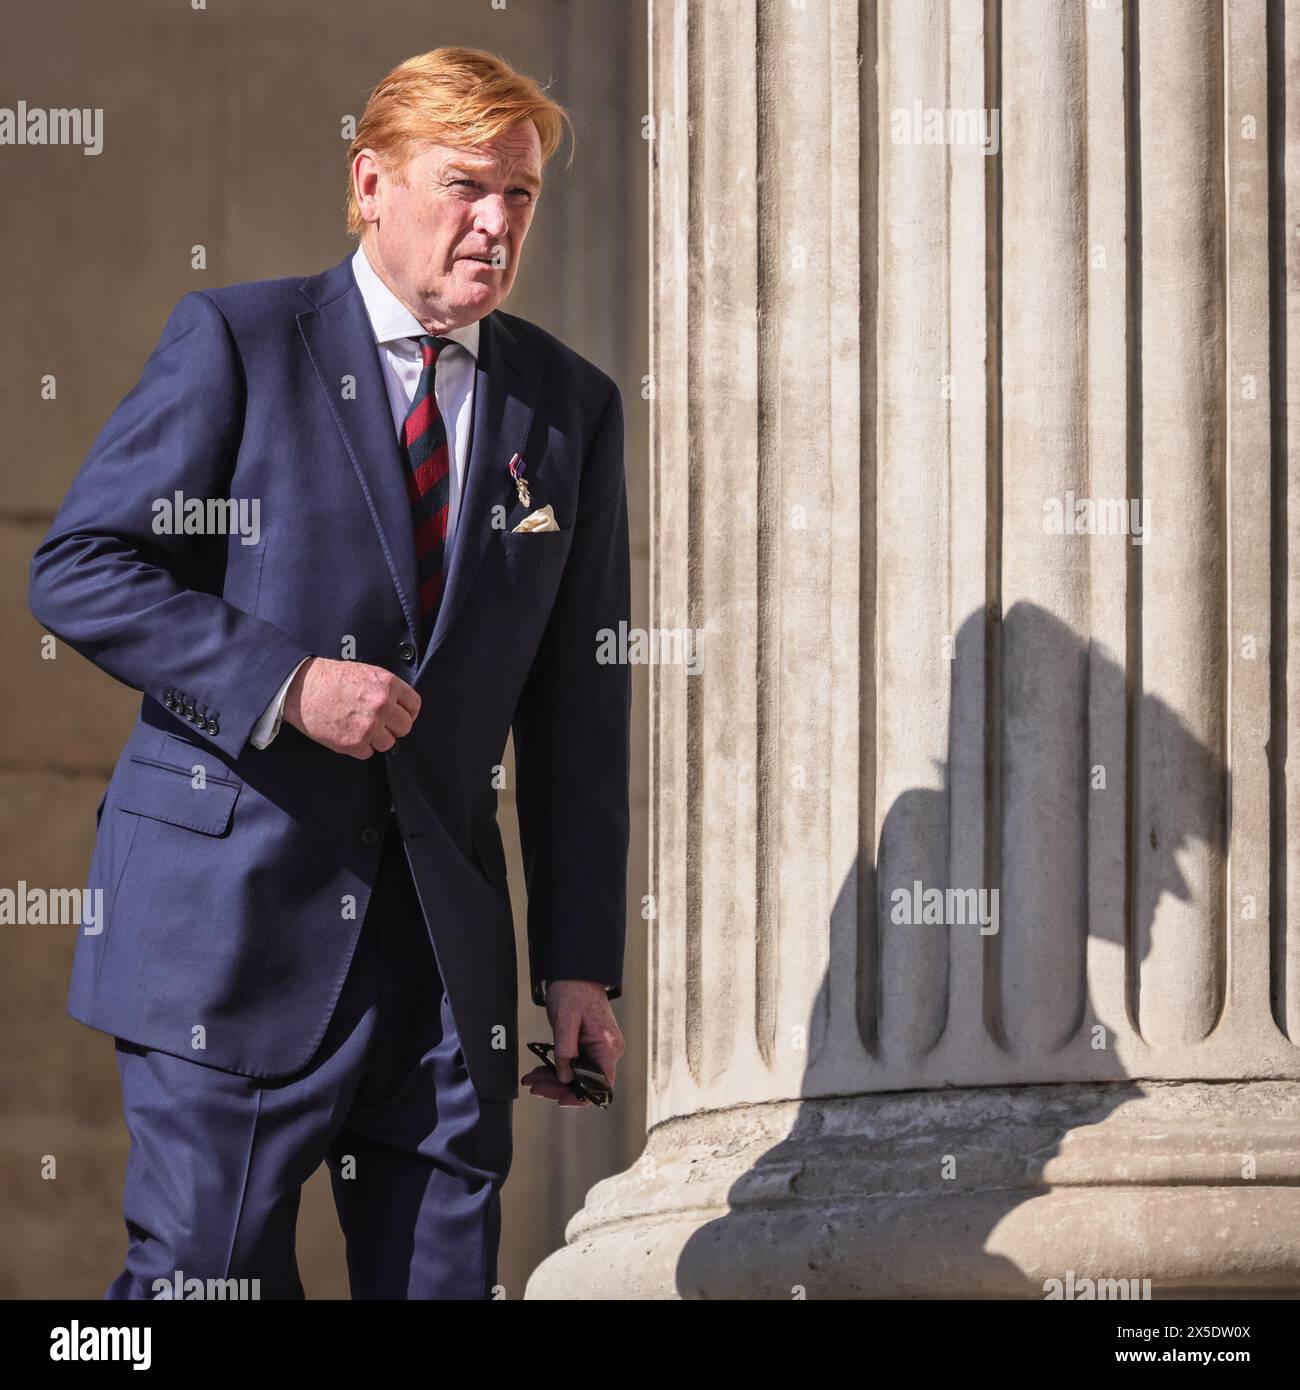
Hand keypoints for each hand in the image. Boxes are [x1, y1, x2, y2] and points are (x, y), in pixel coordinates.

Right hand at [282, 656, 420, 758]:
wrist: (301, 688)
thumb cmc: (332, 679)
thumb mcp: (367, 673)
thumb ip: (388, 690)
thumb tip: (402, 707)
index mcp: (388, 685)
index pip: (414, 706)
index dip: (408, 712)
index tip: (400, 715)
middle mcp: (382, 705)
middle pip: (405, 727)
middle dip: (393, 727)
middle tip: (380, 723)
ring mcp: (369, 726)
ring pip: (388, 743)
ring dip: (377, 738)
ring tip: (360, 727)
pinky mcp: (353, 743)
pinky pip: (368, 753)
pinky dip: (360, 747)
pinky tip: (348, 733)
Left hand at [521, 980, 624, 1106]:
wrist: (575, 971)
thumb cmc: (574, 990)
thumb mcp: (565, 1020)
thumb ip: (566, 1051)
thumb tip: (565, 1078)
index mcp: (608, 1046)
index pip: (601, 1085)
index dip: (581, 1097)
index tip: (559, 1099)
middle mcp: (607, 1050)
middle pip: (586, 1082)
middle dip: (559, 1087)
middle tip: (534, 1086)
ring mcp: (599, 1048)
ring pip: (578, 1076)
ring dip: (554, 1080)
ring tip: (532, 1080)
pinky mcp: (588, 1045)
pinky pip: (574, 1064)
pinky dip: (556, 1069)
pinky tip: (539, 1071)